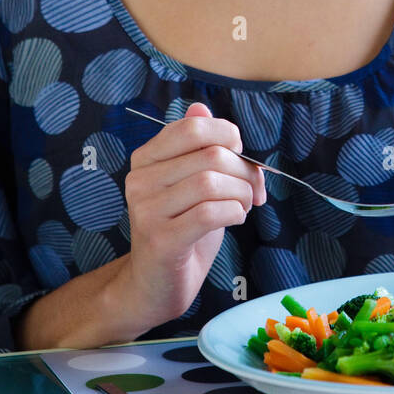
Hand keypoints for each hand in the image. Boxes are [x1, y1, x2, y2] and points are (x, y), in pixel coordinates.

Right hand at [115, 101, 265, 331]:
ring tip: (243, 205)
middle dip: (244, 170)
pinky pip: (210, 213)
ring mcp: (146, 211)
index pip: (192, 128)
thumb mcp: (191, 182)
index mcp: (145, 159)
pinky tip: (235, 218)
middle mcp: (139, 181)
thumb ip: (198, 147)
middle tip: (254, 190)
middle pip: (209, 155)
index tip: (241, 153)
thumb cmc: (181, 229)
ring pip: (211, 182)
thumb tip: (202, 107)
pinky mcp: (161, 240)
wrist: (155, 286)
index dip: (227, 135)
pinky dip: (234, 212)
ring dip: (241, 193)